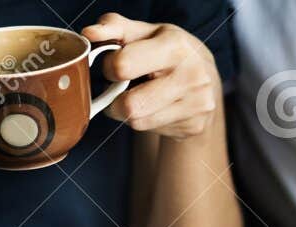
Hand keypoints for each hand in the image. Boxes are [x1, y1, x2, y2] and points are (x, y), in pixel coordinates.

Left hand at [83, 13, 220, 139]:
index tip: (114, 67)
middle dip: (114, 100)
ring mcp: (196, 104)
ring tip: (137, 97)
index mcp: (175, 46)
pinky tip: (154, 108)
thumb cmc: (166, 50)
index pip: (123, 66)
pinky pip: (151, 130)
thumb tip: (89, 33)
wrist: (206, 77)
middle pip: (130, 105)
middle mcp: (191, 76)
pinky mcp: (194, 126)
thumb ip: (114, 28)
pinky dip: (145, 120)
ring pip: (138, 121)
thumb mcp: (143, 33)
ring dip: (127, 112)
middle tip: (120, 90)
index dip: (109, 68)